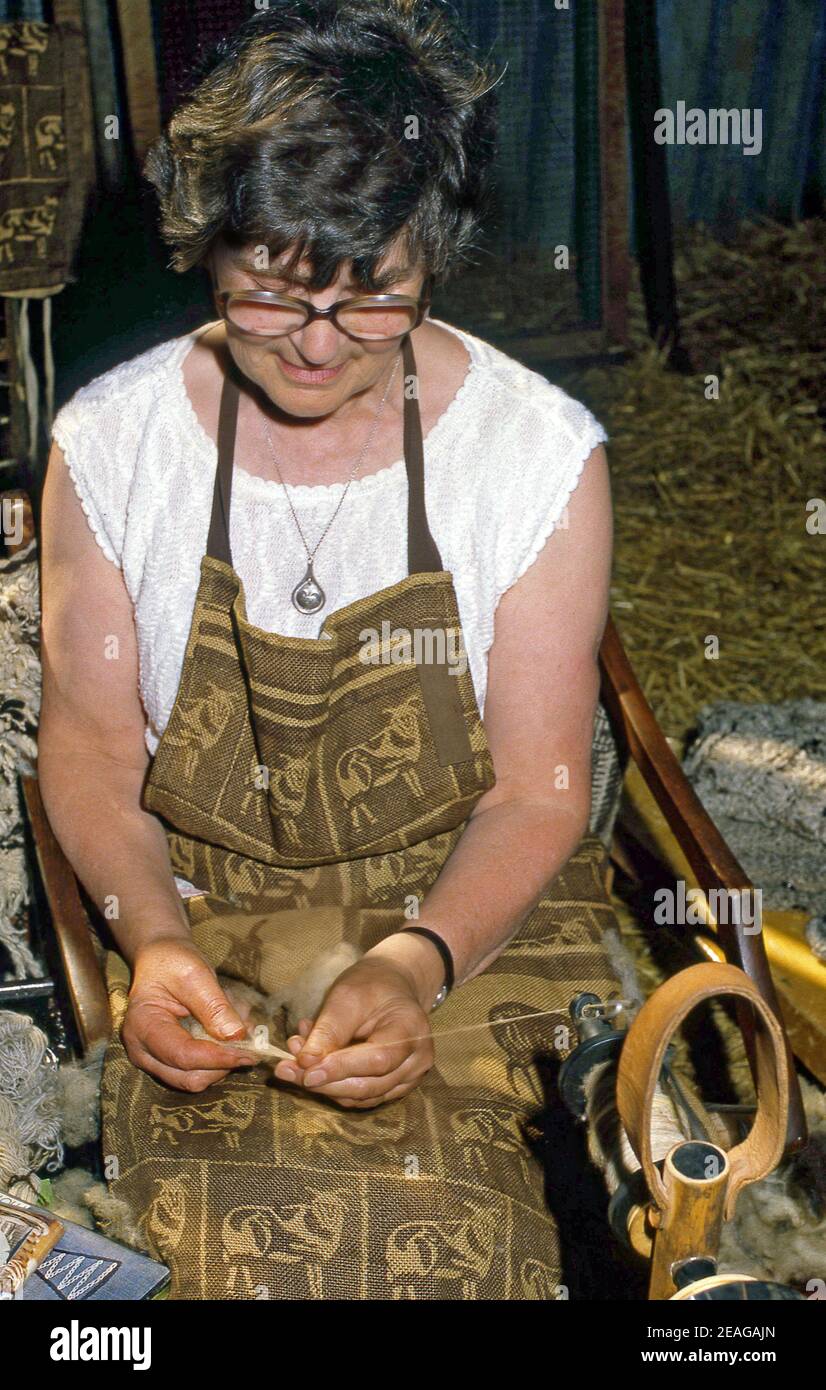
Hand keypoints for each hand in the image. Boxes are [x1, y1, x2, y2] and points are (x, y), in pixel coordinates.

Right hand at [121, 937, 258, 1090]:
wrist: (160, 959)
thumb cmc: (171, 961)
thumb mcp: (194, 974)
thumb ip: (214, 1005)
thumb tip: (236, 1036)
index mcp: (143, 1026)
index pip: (183, 1056)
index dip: (219, 1058)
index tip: (250, 1052)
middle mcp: (143, 1051)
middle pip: (190, 1077)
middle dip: (224, 1061)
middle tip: (247, 1031)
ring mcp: (154, 1059)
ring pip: (198, 1078)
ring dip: (225, 1058)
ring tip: (238, 1022)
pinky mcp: (169, 1060)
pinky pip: (200, 1069)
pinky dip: (220, 1055)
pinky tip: (228, 1028)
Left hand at [273, 953, 435, 1108]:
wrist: (392, 985)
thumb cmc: (371, 985)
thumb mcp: (347, 995)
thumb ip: (329, 1030)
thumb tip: (306, 1063)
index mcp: (411, 1030)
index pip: (377, 1060)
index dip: (340, 1069)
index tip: (305, 1071)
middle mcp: (417, 1060)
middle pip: (368, 1085)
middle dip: (324, 1081)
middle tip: (285, 1068)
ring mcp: (409, 1077)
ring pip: (362, 1096)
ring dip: (325, 1084)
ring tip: (295, 1061)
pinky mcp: (395, 1086)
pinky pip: (362, 1096)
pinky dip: (335, 1084)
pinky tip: (314, 1065)